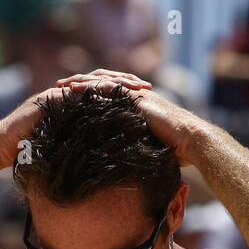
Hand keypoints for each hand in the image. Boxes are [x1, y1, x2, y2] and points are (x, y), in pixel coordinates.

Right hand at [0, 71, 154, 170]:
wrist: (1, 148)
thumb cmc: (28, 153)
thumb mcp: (61, 149)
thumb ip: (79, 147)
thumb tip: (103, 161)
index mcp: (71, 104)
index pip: (102, 93)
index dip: (123, 94)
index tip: (144, 99)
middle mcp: (65, 93)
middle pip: (101, 82)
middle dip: (125, 84)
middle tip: (147, 89)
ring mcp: (57, 93)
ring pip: (91, 82)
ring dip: (115, 83)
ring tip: (134, 88)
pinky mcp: (49, 98)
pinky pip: (75, 91)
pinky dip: (93, 90)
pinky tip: (111, 93)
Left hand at [54, 71, 199, 165]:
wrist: (190, 140)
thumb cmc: (175, 150)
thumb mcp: (148, 147)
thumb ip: (134, 148)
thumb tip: (122, 166)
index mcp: (135, 105)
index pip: (107, 95)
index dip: (88, 95)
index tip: (69, 99)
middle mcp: (135, 95)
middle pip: (101, 83)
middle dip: (79, 84)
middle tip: (58, 87)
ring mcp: (136, 94)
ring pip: (103, 82)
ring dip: (81, 83)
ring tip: (62, 85)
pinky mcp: (137, 98)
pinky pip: (111, 89)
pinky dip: (92, 88)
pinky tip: (77, 90)